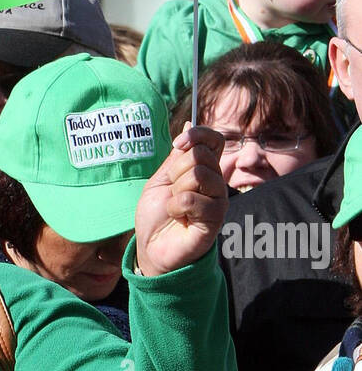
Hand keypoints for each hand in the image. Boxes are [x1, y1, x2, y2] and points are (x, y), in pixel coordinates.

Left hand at [134, 124, 227, 275]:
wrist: (151, 249)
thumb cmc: (156, 217)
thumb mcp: (160, 180)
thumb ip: (175, 156)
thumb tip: (189, 121)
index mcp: (204, 170)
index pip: (214, 139)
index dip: (197, 136)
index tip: (178, 144)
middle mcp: (216, 182)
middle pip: (199, 155)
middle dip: (175, 172)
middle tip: (171, 192)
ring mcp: (218, 200)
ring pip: (196, 174)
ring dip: (175, 191)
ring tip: (174, 207)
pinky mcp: (215, 218)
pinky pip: (191, 198)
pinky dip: (175, 207)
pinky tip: (177, 218)